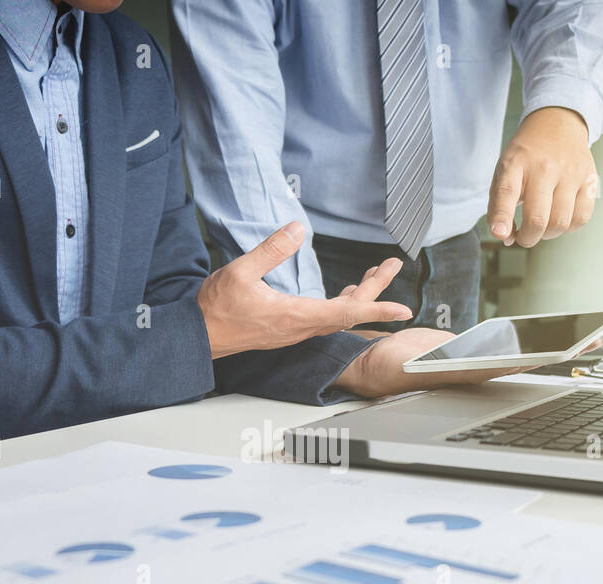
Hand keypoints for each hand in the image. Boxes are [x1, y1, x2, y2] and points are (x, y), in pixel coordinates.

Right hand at [196, 222, 411, 357]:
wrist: (200, 336)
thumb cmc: (217, 307)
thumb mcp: (240, 271)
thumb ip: (271, 250)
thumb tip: (297, 229)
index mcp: (295, 315)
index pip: (346, 312)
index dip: (377, 307)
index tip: (403, 308)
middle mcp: (300, 327)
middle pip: (348, 311)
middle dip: (375, 289)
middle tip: (392, 265)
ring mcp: (295, 330)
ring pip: (338, 315)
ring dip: (360, 297)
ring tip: (376, 275)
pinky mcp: (288, 329)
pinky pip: (325, 319)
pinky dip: (342, 305)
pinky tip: (346, 294)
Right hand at [334, 330, 602, 399]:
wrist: (375, 365)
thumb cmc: (391, 370)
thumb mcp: (416, 365)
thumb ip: (443, 365)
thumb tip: (473, 365)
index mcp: (471, 374)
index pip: (517, 363)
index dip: (546, 355)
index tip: (572, 348)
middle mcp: (481, 370)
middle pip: (531, 357)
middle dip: (563, 348)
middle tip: (597, 339)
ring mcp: (479, 360)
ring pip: (524, 350)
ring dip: (552, 341)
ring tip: (582, 333)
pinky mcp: (473, 349)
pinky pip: (507, 343)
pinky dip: (529, 335)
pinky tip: (547, 330)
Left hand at [487, 107, 597, 248]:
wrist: (557, 123)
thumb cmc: (526, 156)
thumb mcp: (503, 171)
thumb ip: (498, 205)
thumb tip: (506, 237)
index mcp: (516, 163)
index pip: (508, 192)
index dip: (503, 217)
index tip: (501, 234)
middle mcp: (544, 167)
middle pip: (537, 218)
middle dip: (527, 238)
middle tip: (523, 236)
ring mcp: (570, 173)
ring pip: (560, 222)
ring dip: (547, 235)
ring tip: (542, 226)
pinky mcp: (589, 179)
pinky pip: (581, 218)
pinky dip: (568, 228)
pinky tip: (560, 218)